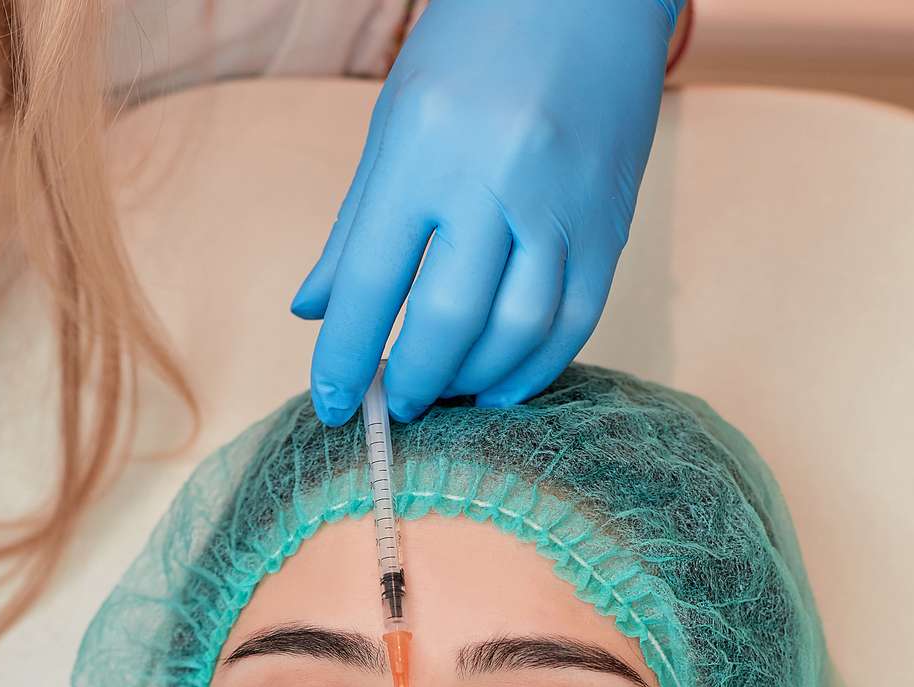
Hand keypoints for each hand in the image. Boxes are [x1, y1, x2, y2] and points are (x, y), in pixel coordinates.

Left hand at [292, 0, 679, 423]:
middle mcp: (496, 178)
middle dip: (416, 381)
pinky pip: (576, 320)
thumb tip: (312, 312)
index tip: (333, 405)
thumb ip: (355, 227)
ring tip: (449, 394)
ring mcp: (561, 203)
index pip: (371, 282)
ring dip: (476, 382)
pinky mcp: (610, 221)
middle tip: (398, 405)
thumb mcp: (396, 122)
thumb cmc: (475, 44)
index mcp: (425, 149)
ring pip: (519, 330)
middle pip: (449, 320)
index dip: (346, 358)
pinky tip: (503, 384)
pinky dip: (536, 368)